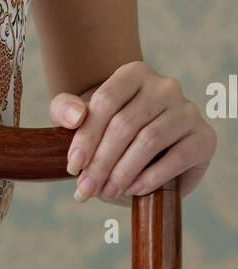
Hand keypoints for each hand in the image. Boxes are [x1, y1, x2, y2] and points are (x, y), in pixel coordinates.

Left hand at [49, 61, 216, 205]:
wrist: (145, 153)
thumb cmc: (106, 131)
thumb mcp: (79, 119)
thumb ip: (64, 109)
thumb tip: (76, 116)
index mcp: (133, 74)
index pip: (106, 101)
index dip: (87, 136)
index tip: (72, 166)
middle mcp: (165, 87)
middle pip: (125, 124)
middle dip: (101, 162)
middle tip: (85, 190)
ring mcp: (187, 110)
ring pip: (149, 140)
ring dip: (122, 172)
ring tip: (106, 194)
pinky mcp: (204, 137)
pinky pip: (178, 157)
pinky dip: (151, 177)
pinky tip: (134, 190)